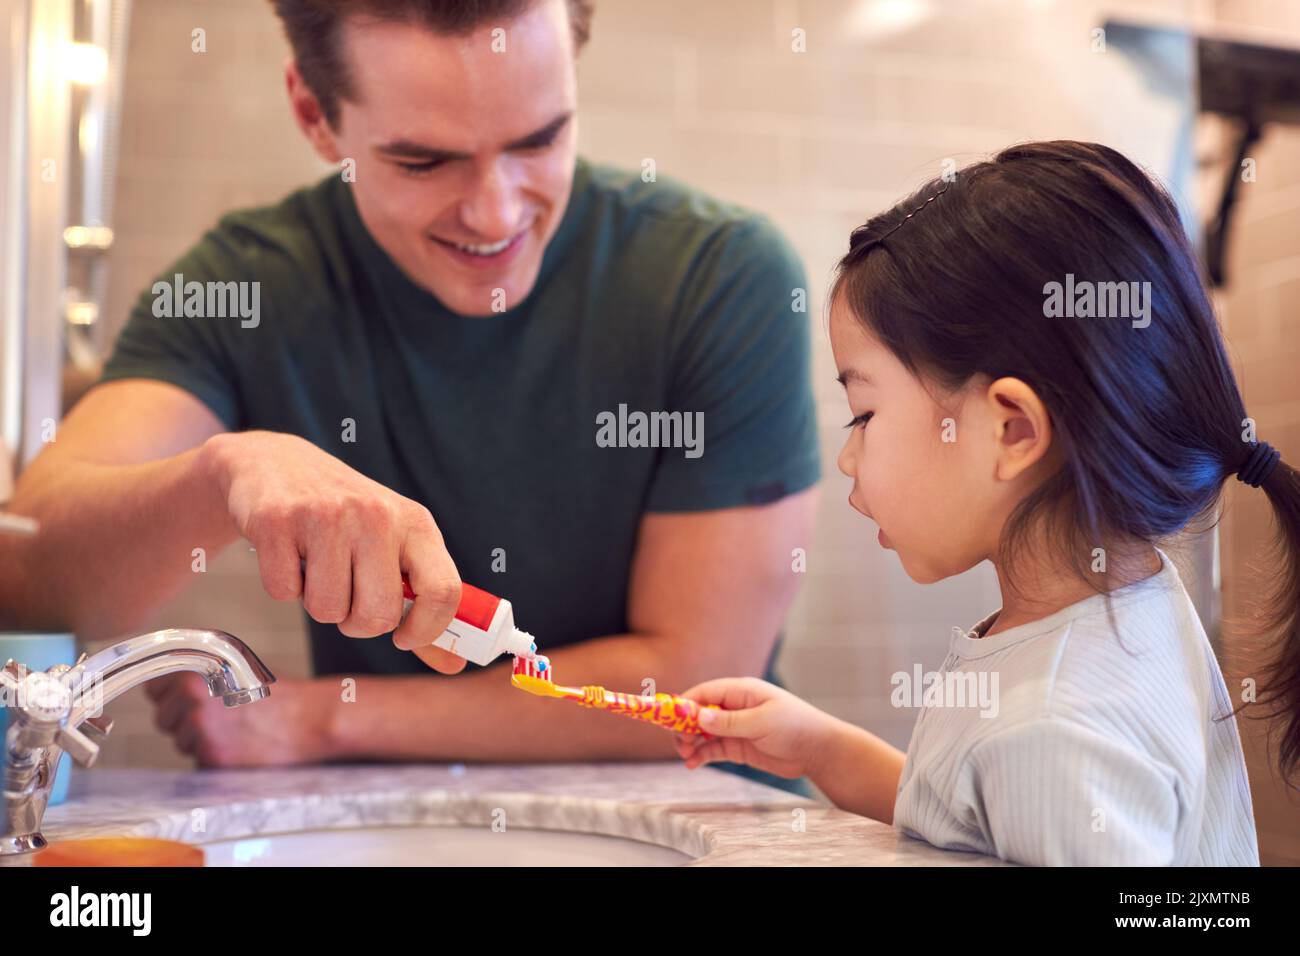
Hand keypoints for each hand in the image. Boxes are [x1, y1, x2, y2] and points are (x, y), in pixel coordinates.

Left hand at [146, 673, 342, 767]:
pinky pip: (196, 761)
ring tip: (234, 731)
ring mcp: (200, 730)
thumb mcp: (237, 664)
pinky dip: (214, 758)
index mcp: (197, 669)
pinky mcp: (211, 757)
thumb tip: (162, 681)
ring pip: (180, 742)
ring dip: (199, 741)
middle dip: (183, 720)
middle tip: (220, 717)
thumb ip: (198, 668)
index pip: (153, 689)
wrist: (309, 719)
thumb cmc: (277, 693)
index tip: (187, 699)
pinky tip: (239, 747)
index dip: (170, 695)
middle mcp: (193, 698)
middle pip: (163, 718)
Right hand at [200, 430, 464, 673]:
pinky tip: (289, 555)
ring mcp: (326, 515)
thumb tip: (455, 664)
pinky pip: (283, 593)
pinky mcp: (278, 520)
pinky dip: (284, 587)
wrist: (275, 465)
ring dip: (319, 604)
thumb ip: (424, 609)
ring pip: (327, 611)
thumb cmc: (346, 519)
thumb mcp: (395, 550)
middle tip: (349, 597)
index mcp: (416, 524)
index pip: (445, 592)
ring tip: (317, 568)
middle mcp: (377, 515)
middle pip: (378, 616)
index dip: (426, 630)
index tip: (404, 636)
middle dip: (358, 623)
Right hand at [672, 677, 839, 778]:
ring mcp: (735, 727)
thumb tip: (698, 716)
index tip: (668, 718)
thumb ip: (729, 721)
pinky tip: (692, 764)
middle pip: (699, 713)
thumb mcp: (762, 722)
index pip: (705, 693)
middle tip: (678, 743)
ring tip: (685, 755)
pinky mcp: (738, 746)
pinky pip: (713, 748)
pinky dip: (700, 755)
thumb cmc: (795, 726)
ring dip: (690, 742)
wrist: (818, 750)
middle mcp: (734, 707)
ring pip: (703, 732)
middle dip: (684, 726)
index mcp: (741, 692)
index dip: (684, 704)